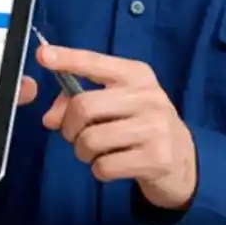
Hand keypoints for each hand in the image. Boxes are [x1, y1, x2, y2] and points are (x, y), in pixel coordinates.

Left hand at [38, 45, 196, 209]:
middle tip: (73, 135)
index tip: (42, 54)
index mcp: (136, 74)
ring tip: (95, 152)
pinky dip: (99, 170)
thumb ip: (80, 102)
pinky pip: (105, 166)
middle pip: (84, 106)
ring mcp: (155, 127)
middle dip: (68, 126)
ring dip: (82, 151)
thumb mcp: (117, 103)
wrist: (183, 159)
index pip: (95, 62)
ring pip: (90, 139)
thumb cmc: (140, 124)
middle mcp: (147, 96)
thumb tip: (50, 118)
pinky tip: (112, 165)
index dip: (67, 58)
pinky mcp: (157, 158)